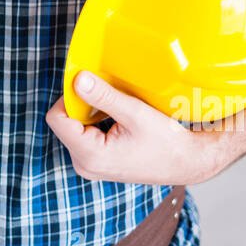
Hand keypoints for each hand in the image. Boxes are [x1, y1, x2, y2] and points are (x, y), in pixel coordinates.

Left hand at [45, 69, 245, 185]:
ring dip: (90, 112)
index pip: (57, 118)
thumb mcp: (135, 113)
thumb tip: (78, 79)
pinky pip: (85, 135)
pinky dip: (96, 121)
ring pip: (75, 127)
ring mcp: (90, 165)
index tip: (88, 83)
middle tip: (107, 94)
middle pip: (64, 122)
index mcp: (90, 156)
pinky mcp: (97, 163)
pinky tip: (117, 118)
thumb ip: (104, 96)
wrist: (188, 163)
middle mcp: (85, 164)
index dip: (69, 96)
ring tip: (116, 108)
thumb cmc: (167, 142)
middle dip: (82, 104)